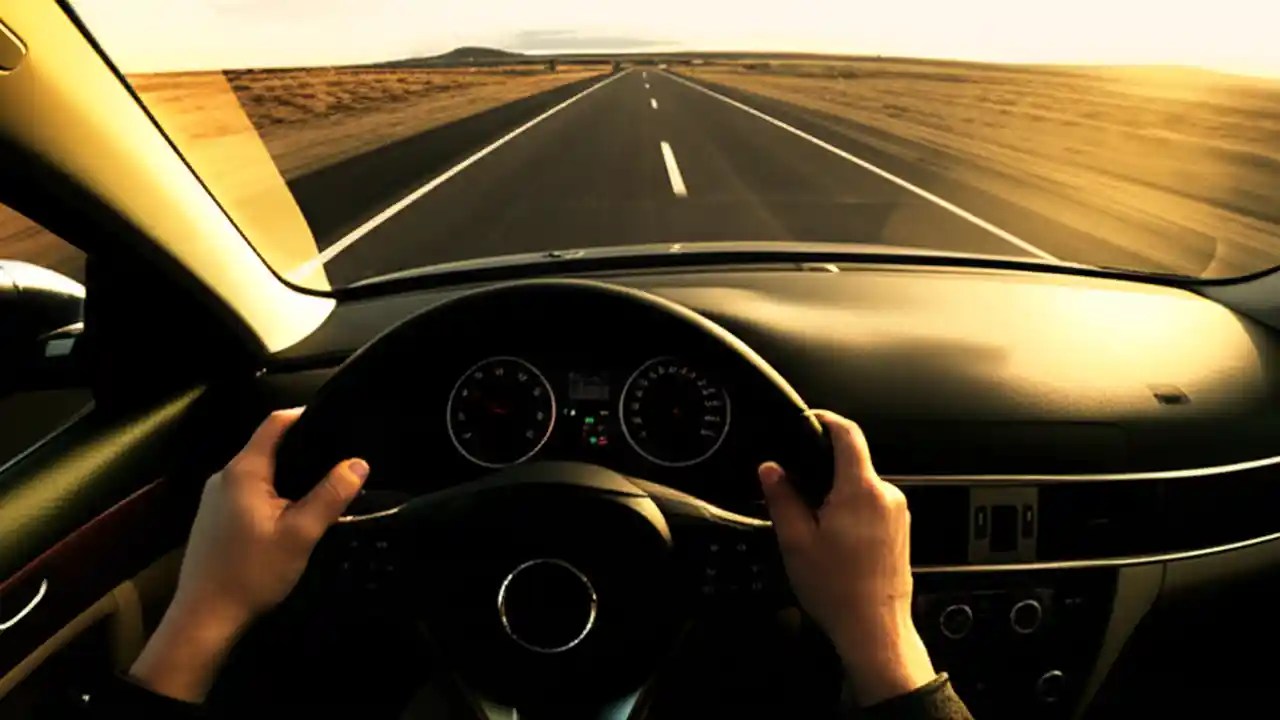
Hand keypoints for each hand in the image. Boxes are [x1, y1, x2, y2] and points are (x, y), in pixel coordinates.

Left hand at [129, 409, 369, 701]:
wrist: (205, 617)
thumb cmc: (251, 573)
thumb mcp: (300, 533)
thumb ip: (331, 495)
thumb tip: (358, 463)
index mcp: (243, 471)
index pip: (275, 424)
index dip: (305, 416)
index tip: (336, 421)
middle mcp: (224, 477)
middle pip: (268, 448)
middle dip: (303, 451)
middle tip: (339, 460)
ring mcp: (215, 499)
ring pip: (260, 474)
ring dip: (289, 477)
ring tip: (323, 488)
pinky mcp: (214, 519)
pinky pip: (250, 493)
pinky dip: (274, 495)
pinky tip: (292, 516)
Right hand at [759, 410, 934, 706]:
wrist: (874, 629)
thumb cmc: (838, 591)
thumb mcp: (796, 541)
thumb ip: (782, 497)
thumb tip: (770, 469)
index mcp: (860, 490)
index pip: (848, 433)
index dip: (827, 419)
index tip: (811, 419)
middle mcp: (886, 495)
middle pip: (852, 463)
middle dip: (824, 473)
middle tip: (799, 498)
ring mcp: (898, 513)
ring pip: (861, 487)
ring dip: (838, 497)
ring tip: (817, 531)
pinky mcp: (901, 530)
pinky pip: (873, 507)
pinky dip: (852, 514)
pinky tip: (836, 543)